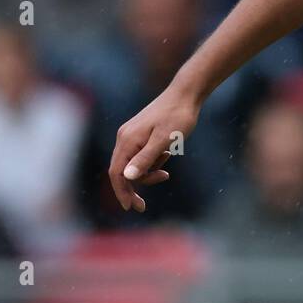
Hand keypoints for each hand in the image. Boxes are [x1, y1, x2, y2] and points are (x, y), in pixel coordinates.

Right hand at [108, 85, 200, 211]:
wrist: (186, 94)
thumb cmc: (178, 116)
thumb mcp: (164, 140)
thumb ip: (146, 159)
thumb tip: (127, 178)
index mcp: (127, 140)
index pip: (117, 173)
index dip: (122, 192)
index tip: (131, 208)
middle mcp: (125, 137)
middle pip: (122, 171)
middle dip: (135, 186)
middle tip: (144, 205)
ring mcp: (132, 134)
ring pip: (134, 164)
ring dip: (149, 170)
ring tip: (168, 157)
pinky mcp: (141, 133)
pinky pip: (142, 155)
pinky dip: (153, 160)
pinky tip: (168, 152)